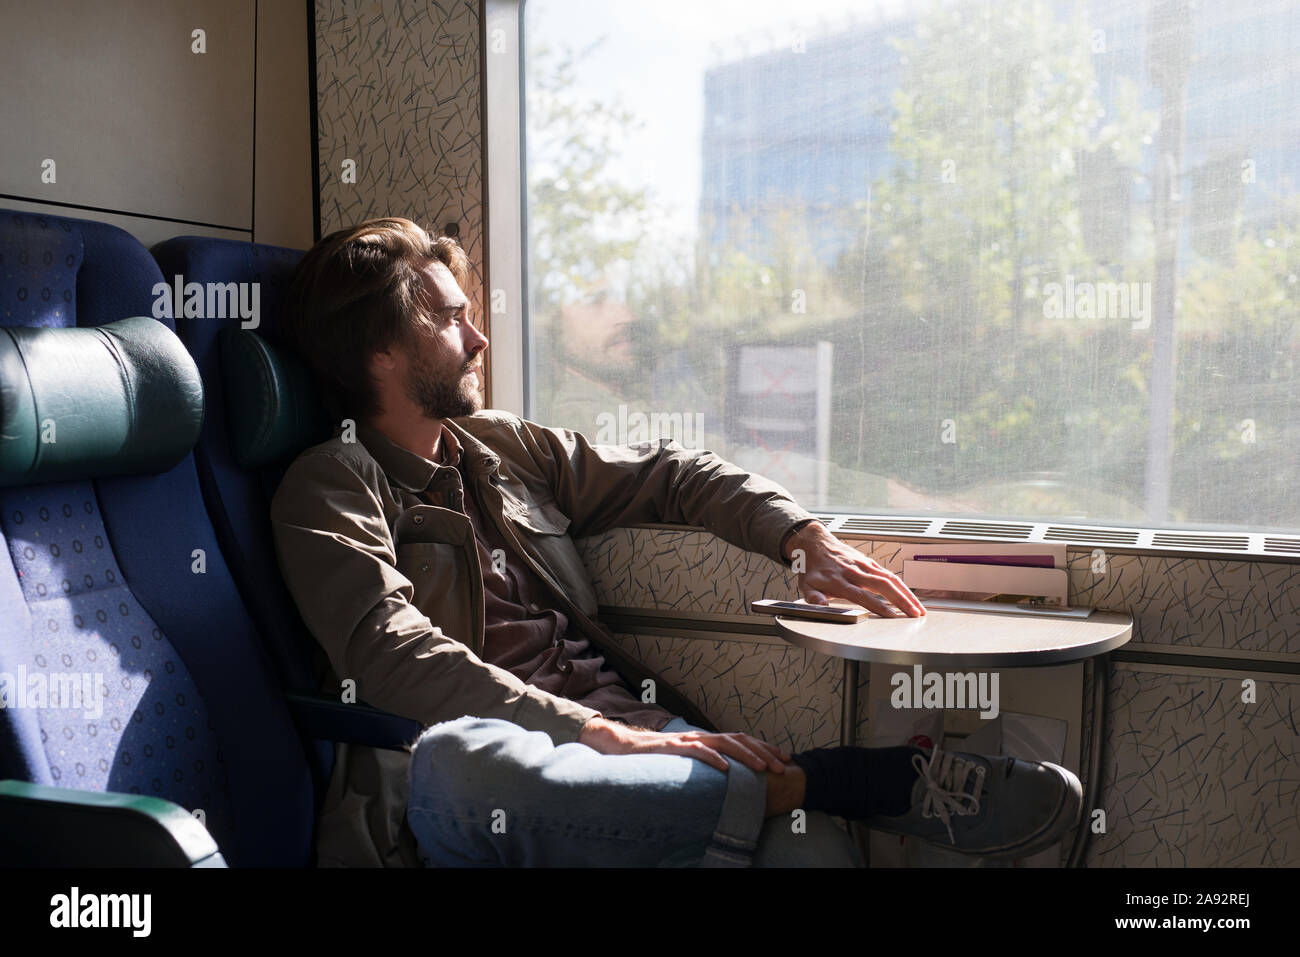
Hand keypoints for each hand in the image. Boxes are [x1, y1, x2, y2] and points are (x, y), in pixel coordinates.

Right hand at [578, 716, 790, 773]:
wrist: (624, 747)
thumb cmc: (656, 757)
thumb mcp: (686, 760)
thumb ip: (705, 763)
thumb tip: (728, 776)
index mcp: (707, 739)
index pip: (742, 740)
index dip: (764, 748)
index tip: (783, 759)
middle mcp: (701, 736)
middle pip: (740, 740)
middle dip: (764, 753)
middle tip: (782, 767)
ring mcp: (688, 740)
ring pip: (724, 743)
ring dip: (746, 756)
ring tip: (763, 769)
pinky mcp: (674, 748)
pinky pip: (697, 753)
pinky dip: (713, 760)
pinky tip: (726, 770)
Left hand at [782, 521, 926, 617]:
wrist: (815, 543)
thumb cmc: (812, 568)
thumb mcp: (805, 586)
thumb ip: (813, 598)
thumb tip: (822, 606)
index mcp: (839, 580)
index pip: (862, 594)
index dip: (878, 605)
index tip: (892, 616)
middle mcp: (854, 571)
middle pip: (882, 585)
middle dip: (901, 600)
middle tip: (914, 615)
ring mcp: (863, 565)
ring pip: (890, 578)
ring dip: (907, 594)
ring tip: (919, 609)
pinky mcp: (869, 563)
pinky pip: (888, 574)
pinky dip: (902, 586)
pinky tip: (910, 597)